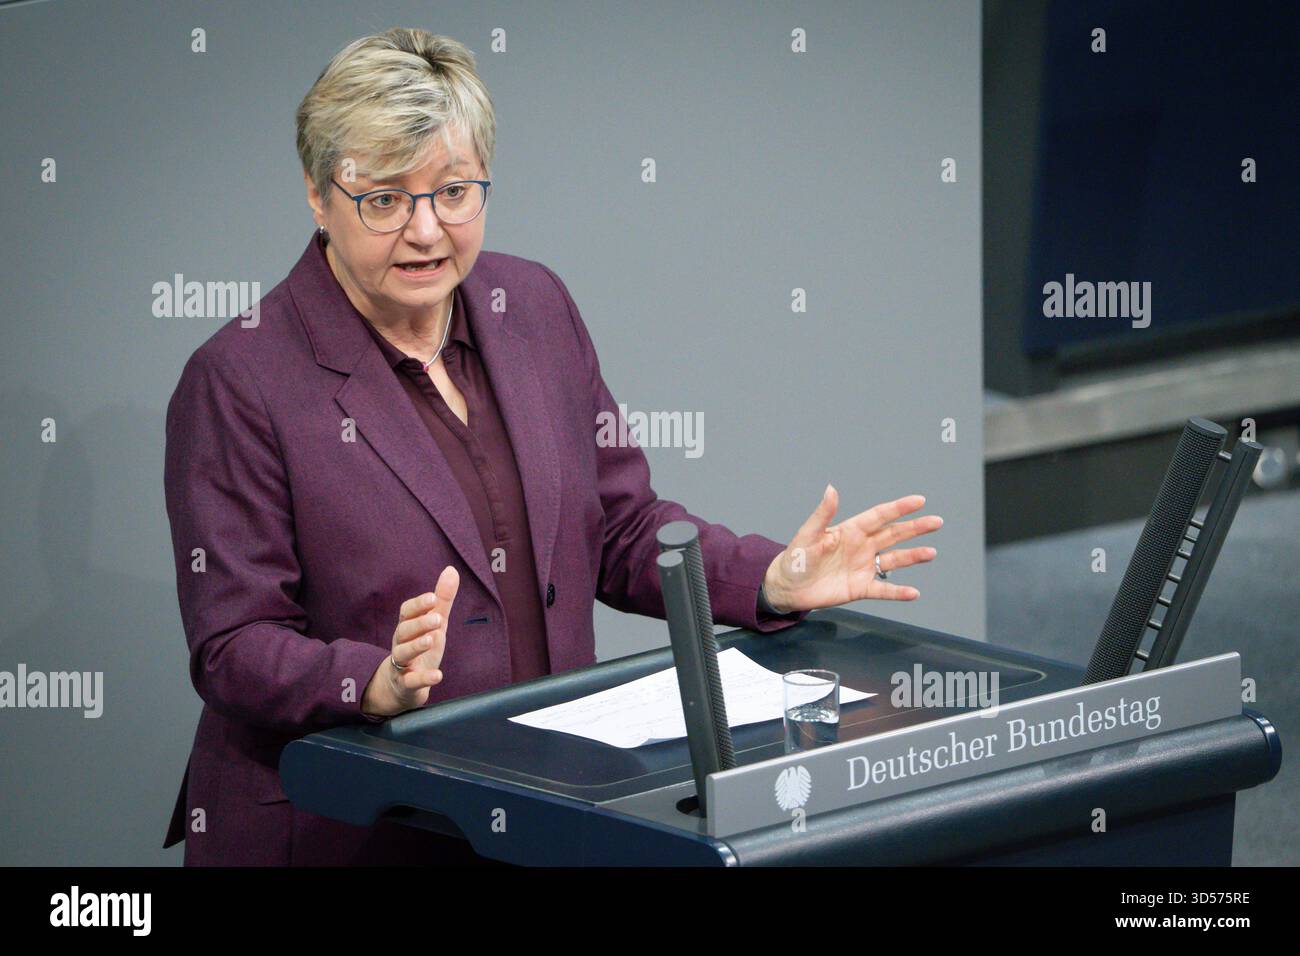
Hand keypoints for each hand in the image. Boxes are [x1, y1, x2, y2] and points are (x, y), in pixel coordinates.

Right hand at [361, 566, 459, 717]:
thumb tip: (451, 570)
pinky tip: (438, 676)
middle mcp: (401, 643)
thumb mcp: (434, 625)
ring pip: (403, 653)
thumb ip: (442, 600)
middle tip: (437, 619)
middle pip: (404, 630)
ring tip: (431, 640)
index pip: (406, 612)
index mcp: (407, 627)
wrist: (402, 686)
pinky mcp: (406, 684)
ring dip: (416, 646)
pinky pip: (411, 681)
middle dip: (419, 623)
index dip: (419, 605)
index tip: (433, 598)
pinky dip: (424, 678)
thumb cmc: (421, 648)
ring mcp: (401, 664)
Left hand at [762, 486, 941, 612]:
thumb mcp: (808, 534)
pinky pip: (884, 589)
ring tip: (931, 553)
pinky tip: (913, 593)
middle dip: (915, 528)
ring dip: (913, 556)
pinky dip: (898, 592)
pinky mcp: (860, 588)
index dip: (899, 508)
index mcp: (851, 530)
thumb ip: (823, 514)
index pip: (879, 516)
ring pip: (894, 560)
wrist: (788, 587)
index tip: (919, 501)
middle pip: (894, 534)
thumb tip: (831, 489)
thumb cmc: (795, 557)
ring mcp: (863, 567)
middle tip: (936, 521)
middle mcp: (862, 547)